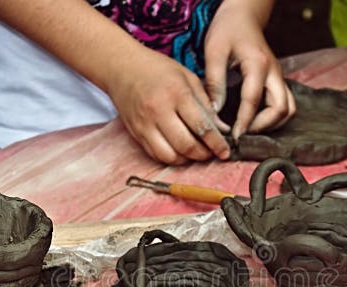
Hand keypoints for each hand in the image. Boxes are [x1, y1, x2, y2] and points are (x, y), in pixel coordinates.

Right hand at [105, 48, 230, 164]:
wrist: (121, 68)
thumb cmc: (158, 69)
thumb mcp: (188, 78)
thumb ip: (206, 104)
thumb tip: (222, 129)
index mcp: (176, 94)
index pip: (202, 126)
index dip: (217, 143)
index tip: (225, 151)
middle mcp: (159, 111)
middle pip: (186, 145)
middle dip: (203, 154)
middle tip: (211, 152)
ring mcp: (145, 124)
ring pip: (170, 156)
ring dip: (187, 159)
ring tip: (195, 152)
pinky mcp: (136, 133)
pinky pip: (156, 155)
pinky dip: (171, 158)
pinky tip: (179, 151)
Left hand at [204, 0, 295, 140]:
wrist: (244, 16)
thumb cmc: (228, 30)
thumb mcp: (214, 51)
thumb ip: (215, 82)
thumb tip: (215, 112)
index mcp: (258, 64)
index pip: (254, 100)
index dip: (244, 122)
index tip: (233, 136)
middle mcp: (274, 72)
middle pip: (282, 109)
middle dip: (263, 126)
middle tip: (242, 132)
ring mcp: (279, 77)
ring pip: (288, 109)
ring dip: (272, 123)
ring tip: (249, 128)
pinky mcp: (277, 81)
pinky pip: (285, 104)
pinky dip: (273, 117)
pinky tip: (254, 120)